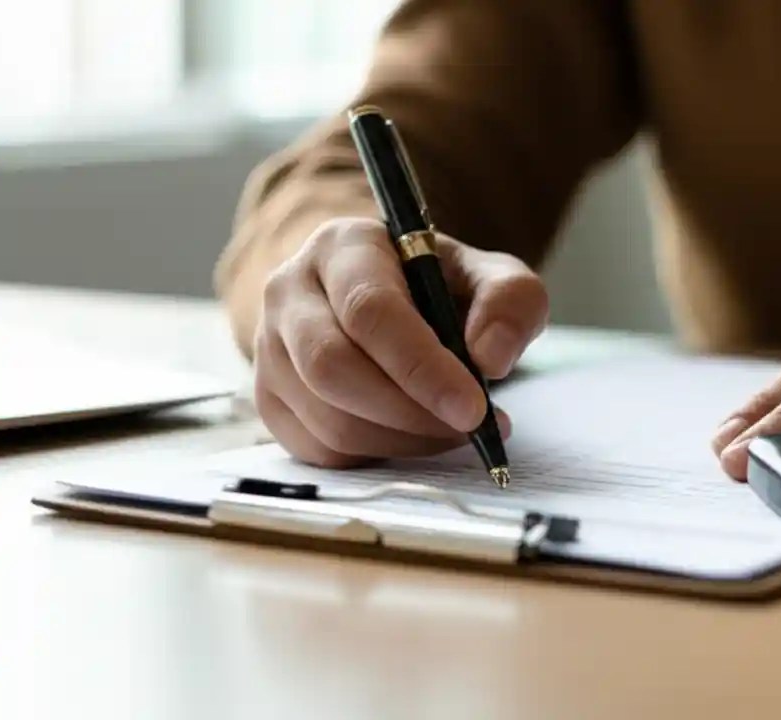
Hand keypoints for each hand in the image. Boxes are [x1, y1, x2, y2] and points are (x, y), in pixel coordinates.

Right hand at [253, 217, 547, 467]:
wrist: (393, 299)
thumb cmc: (440, 287)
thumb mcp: (492, 277)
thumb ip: (511, 302)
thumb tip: (490, 358)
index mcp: (343, 247)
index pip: (369, 311)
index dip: (421, 367)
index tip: (473, 407)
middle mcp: (290, 292)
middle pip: (333, 368)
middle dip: (409, 412)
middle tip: (470, 426)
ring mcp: (269, 348)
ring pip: (326, 418)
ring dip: (401, 440)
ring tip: (452, 430)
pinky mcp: (270, 400)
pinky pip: (318, 449)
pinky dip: (377, 456)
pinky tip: (415, 437)